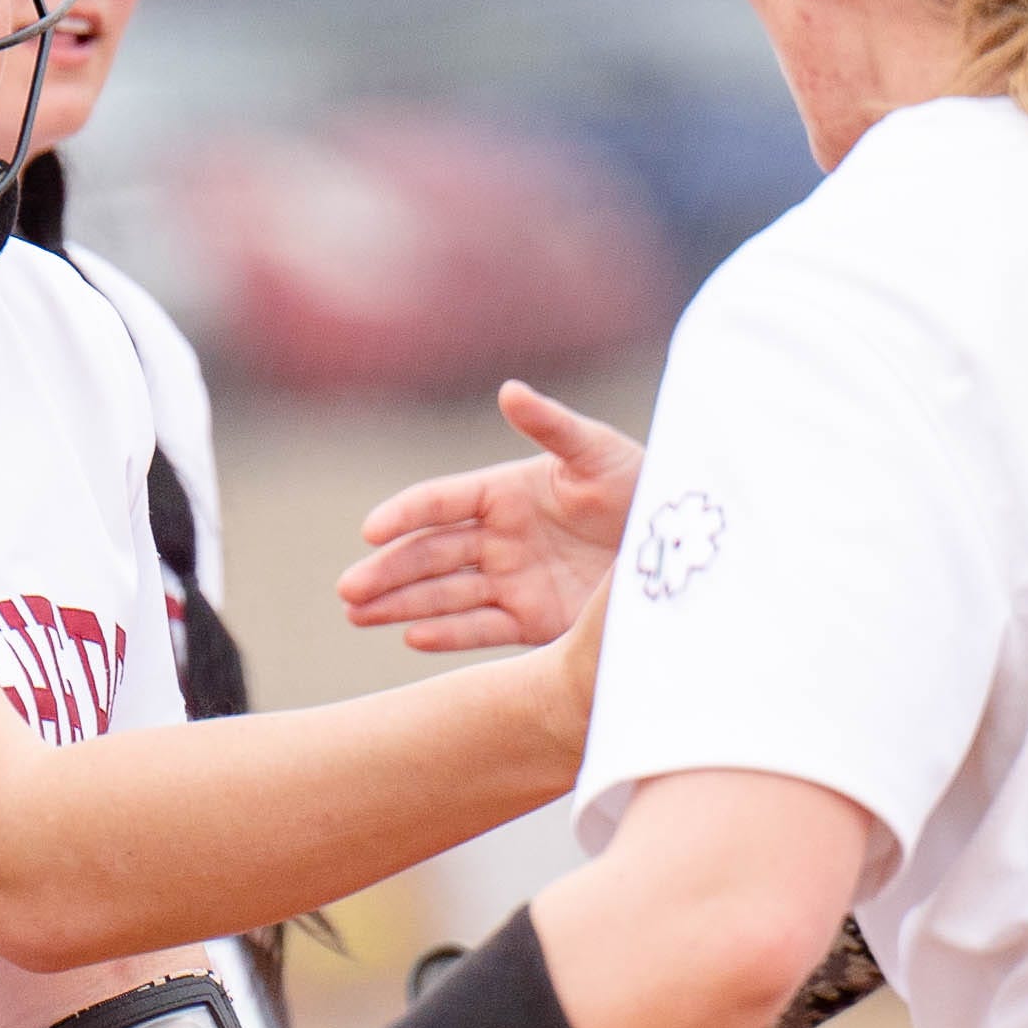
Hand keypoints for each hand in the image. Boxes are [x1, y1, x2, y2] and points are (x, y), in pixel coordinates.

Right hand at [338, 381, 643, 650]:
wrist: (679, 548)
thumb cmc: (640, 485)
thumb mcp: (598, 451)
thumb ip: (552, 426)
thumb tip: (509, 390)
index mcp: (503, 492)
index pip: (440, 501)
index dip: (405, 514)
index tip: (371, 529)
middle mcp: (498, 537)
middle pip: (429, 554)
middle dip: (387, 571)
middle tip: (348, 588)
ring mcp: (511, 580)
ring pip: (443, 594)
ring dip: (399, 604)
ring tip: (356, 614)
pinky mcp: (532, 620)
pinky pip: (481, 628)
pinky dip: (447, 633)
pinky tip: (411, 637)